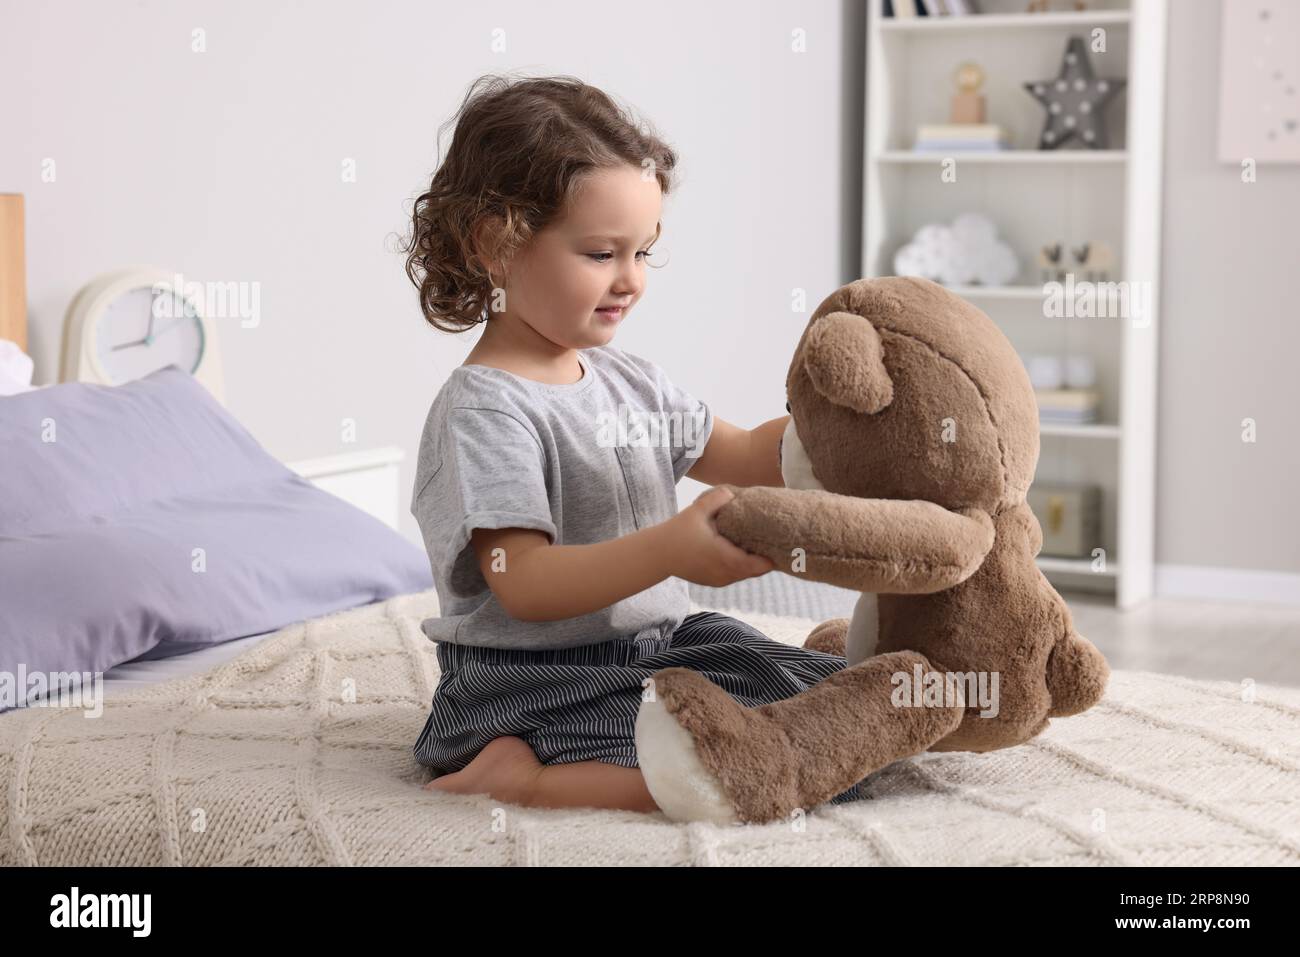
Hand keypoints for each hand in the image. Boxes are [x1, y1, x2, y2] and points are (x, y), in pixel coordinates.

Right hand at [658, 486, 774, 586]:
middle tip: (775, 540)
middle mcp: (726, 574)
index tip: (781, 543)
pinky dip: (742, 566)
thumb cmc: (677, 532)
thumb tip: (733, 493)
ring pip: (746, 574)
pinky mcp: (713, 581)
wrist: (657, 555)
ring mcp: (719, 580)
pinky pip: (735, 576)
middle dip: (766, 558)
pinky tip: (742, 551)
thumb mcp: (697, 511)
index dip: (773, 557)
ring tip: (761, 544)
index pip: (761, 565)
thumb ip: (717, 498)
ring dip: (753, 563)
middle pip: (757, 571)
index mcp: (726, 558)